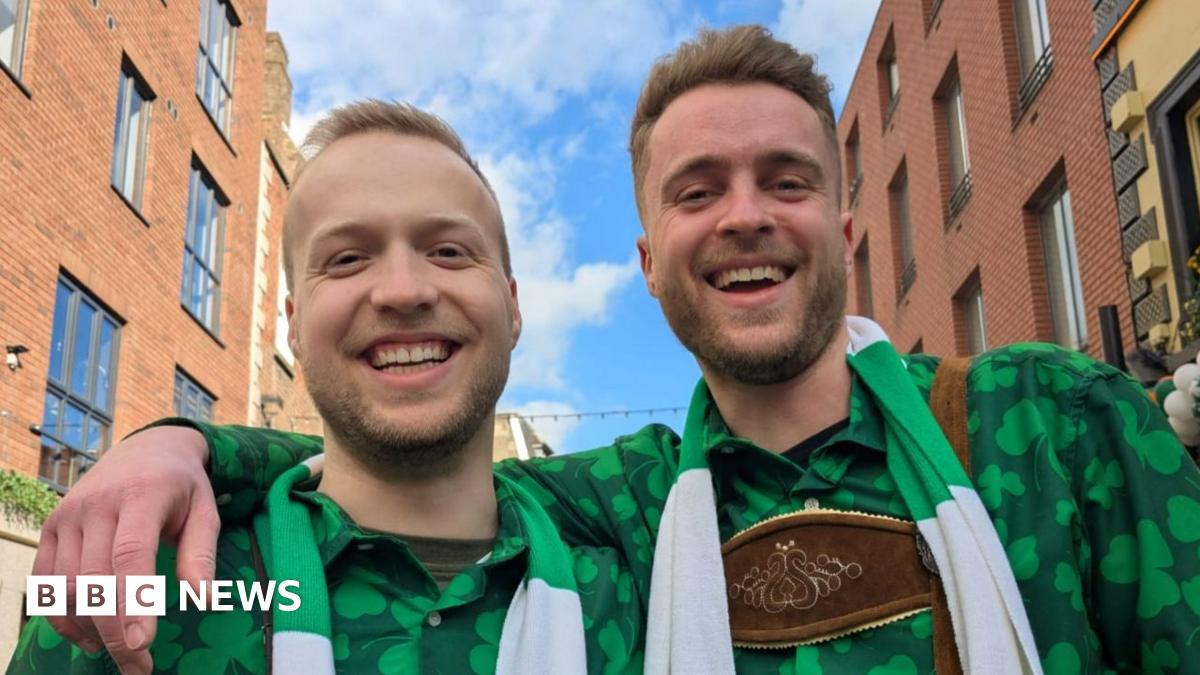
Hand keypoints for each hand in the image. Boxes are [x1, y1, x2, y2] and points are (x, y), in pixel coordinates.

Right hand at [33, 425, 217, 674]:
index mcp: (141, 495)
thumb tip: (203, 599)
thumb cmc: (182, 486)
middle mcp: (96, 505)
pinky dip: (62, 616)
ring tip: (121, 655)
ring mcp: (68, 516)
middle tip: (139, 668)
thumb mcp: (205, 510)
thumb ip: (201, 553)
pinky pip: (45, 582)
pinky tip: (89, 638)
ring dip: (89, 630)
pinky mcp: (51, 528)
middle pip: (96, 580)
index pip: (130, 554)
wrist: (147, 448)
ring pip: (67, 586)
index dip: (133, 603)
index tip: (143, 644)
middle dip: (115, 632)